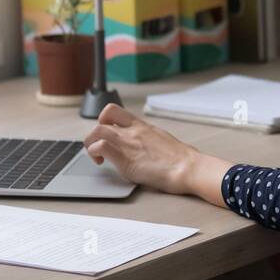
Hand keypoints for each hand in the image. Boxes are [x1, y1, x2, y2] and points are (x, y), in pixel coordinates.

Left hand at [83, 103, 200, 195]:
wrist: (189, 168)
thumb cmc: (181, 159)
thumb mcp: (162, 140)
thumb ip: (149, 140)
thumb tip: (147, 147)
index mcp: (142, 126)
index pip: (115, 111)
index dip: (104, 120)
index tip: (106, 132)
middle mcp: (134, 132)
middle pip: (103, 119)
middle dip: (94, 133)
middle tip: (98, 148)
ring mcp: (129, 144)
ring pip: (98, 130)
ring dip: (91, 143)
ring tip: (96, 157)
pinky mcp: (126, 160)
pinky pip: (102, 147)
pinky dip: (96, 152)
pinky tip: (102, 162)